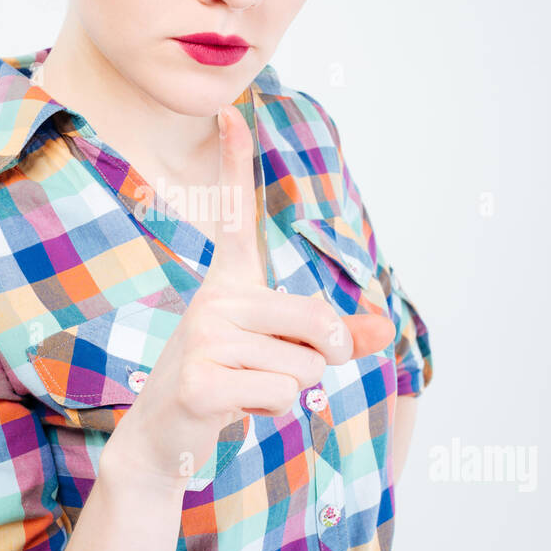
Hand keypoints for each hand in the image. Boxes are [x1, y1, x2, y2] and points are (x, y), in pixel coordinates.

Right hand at [100, 104, 394, 491]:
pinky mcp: (199, 381)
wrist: (165, 439)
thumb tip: (384, 331)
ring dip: (289, 391)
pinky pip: (281, 394)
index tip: (232, 111)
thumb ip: (334, 339)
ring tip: (245, 391)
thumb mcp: (283, 355)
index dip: (233, 162)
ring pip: (303, 368)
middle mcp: (213, 300)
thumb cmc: (228, 387)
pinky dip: (271, 412)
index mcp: (229, 284)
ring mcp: (202, 339)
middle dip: (324, 356)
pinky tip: (234, 409)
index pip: (234, 217)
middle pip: (316, 321)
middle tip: (290, 371)